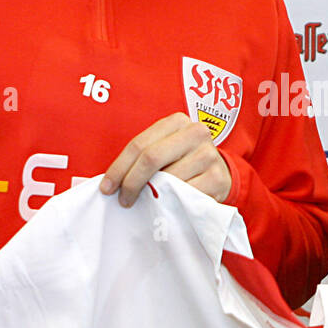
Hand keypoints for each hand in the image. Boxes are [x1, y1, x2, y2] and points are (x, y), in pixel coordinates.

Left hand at [99, 113, 231, 206]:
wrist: (221, 173)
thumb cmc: (183, 162)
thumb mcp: (165, 149)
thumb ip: (144, 157)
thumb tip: (112, 182)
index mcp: (177, 121)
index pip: (139, 144)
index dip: (119, 168)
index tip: (106, 188)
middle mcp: (196, 132)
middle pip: (151, 158)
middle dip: (131, 182)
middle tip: (123, 200)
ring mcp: (208, 155)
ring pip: (168, 178)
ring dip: (152, 195)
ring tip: (145, 203)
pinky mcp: (217, 178)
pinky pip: (185, 194)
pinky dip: (171, 203)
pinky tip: (165, 206)